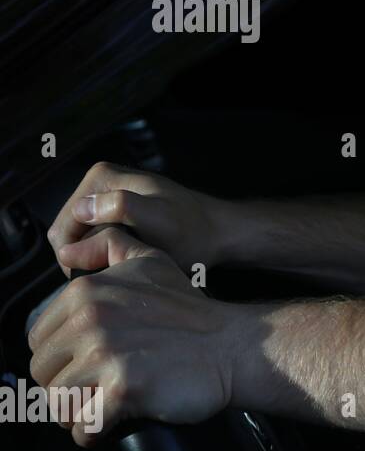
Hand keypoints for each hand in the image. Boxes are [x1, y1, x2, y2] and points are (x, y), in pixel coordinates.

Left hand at [27, 227, 253, 445]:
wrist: (236, 346)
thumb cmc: (193, 312)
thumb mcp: (151, 262)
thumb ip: (109, 247)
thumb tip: (70, 252)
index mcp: (87, 293)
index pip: (38, 340)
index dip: (60, 357)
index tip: (85, 364)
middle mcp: (90, 321)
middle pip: (44, 374)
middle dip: (66, 386)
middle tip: (95, 388)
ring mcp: (106, 355)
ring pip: (58, 403)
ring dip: (76, 412)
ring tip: (100, 407)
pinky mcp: (123, 390)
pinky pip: (85, 427)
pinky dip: (93, 433)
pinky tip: (110, 424)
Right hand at [47, 161, 235, 277]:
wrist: (217, 232)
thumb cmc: (192, 231)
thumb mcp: (160, 219)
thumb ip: (123, 207)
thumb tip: (82, 208)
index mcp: (101, 177)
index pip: (62, 229)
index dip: (78, 258)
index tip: (106, 272)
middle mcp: (99, 182)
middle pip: (68, 236)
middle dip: (87, 256)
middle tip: (118, 271)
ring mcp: (105, 197)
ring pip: (80, 241)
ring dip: (97, 257)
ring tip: (126, 265)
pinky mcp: (113, 212)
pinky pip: (94, 241)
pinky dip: (106, 254)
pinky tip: (129, 260)